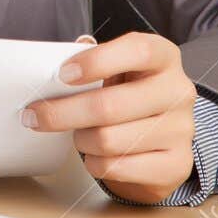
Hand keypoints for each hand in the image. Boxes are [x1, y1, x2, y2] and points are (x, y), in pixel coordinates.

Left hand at [22, 31, 197, 203]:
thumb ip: (92, 59)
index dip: (97, 61)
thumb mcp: (118, 69)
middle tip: (36, 116)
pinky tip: (95, 155)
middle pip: (110, 105)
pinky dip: (94, 163)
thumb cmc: (131, 95)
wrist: (164, 139)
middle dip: (62, 113)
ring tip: (78, 135)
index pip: (138, 50)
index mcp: (164, 57)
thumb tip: (57, 60)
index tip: (63, 75)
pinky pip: (117, 167)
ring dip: (81, 139)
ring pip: (108, 140)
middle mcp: (178, 91)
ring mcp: (181, 130)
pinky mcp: (176, 165)